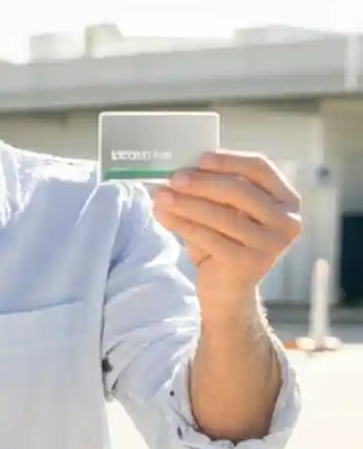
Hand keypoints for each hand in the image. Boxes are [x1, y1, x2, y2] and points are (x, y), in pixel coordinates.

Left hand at [152, 150, 302, 308]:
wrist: (228, 290)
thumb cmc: (225, 243)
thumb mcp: (224, 212)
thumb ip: (212, 192)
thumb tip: (179, 172)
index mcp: (286, 200)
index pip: (260, 169)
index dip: (229, 160)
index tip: (200, 158)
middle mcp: (287, 221)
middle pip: (240, 191)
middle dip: (203, 183)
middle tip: (174, 178)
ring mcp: (271, 245)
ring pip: (223, 216)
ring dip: (188, 203)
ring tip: (161, 196)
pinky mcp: (250, 264)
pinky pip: (210, 238)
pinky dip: (183, 225)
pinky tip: (164, 216)